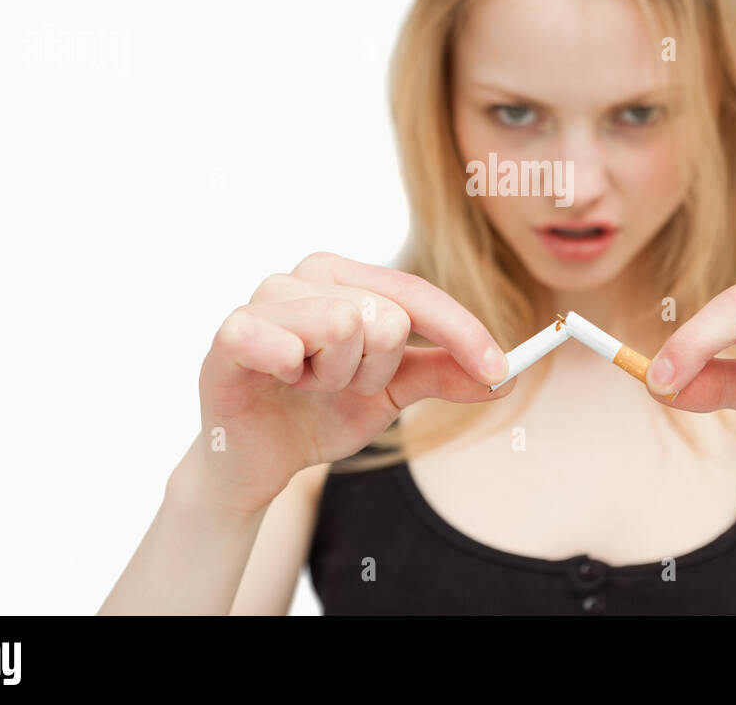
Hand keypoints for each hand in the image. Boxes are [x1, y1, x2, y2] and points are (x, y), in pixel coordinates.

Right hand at [186, 252, 509, 514]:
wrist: (258, 461)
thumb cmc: (320, 411)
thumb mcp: (392, 392)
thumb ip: (444, 374)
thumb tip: (505, 375)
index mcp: (346, 277)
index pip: (417, 294)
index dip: (462, 332)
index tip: (498, 370)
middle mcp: (306, 275)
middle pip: (387, 316)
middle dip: (376, 372)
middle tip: (337, 387)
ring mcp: (265, 299)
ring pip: (344, 326)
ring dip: (336, 379)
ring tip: (306, 386)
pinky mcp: (230, 334)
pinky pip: (282, 342)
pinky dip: (292, 370)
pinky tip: (279, 380)